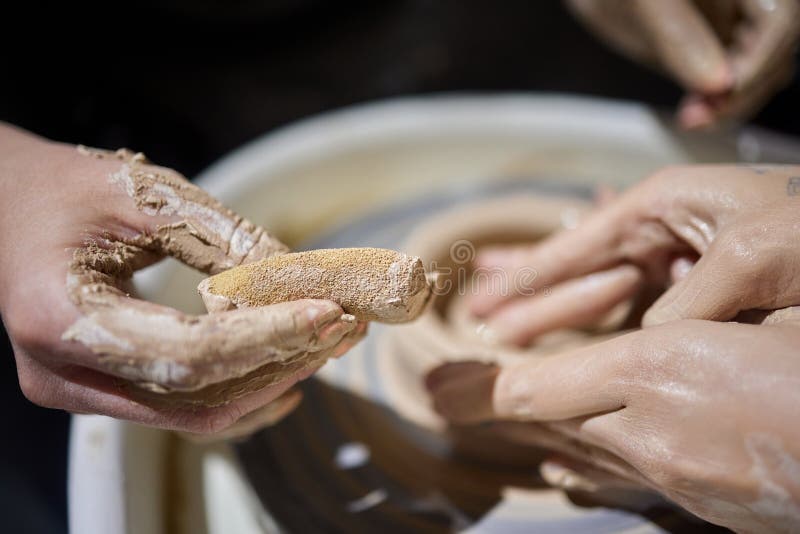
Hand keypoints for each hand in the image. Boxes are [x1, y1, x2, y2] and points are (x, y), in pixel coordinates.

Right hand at [0, 123, 364, 434]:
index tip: (330, 311)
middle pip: (199, 394)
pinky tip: (291, 370)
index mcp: (60, 316)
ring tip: (329, 337)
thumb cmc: (67, 188)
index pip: (187, 354)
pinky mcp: (104, 390)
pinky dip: (243, 390)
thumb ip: (224, 239)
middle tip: (344, 324)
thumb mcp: (146, 196)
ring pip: (197, 411)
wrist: (10, 206)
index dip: (267, 337)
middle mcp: (64, 373)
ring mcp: (81, 391)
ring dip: (271, 376)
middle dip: (282, 360)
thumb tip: (305, 281)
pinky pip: (184, 410)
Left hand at [426, 317, 799, 530]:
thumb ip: (661, 346)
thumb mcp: (737, 328)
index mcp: (660, 372)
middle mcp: (654, 434)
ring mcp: (677, 477)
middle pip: (547, 423)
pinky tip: (561, 467)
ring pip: (580, 450)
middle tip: (441, 400)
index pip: (538, 389)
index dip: (482, 390)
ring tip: (484, 420)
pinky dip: (584, 467)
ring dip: (532, 433)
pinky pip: (622, 481)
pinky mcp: (702, 501)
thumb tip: (608, 364)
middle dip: (489, 410)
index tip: (439, 390)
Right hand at [470, 164, 799, 345]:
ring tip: (504, 326)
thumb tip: (646, 344)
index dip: (530, 278)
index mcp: (663, 203)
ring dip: (554, 309)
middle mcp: (663, 228)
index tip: (486, 305)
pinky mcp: (700, 286)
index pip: (578, 245)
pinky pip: (636, 304)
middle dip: (529, 295)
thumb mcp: (751, 260)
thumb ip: (684, 305)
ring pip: (601, 290)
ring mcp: (680, 258)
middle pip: (578, 269)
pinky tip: (569, 326)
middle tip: (479, 321)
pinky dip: (599, 319)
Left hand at [567, 0, 799, 127]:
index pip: (780, 20)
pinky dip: (718, 103)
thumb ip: (679, 36)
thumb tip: (717, 83)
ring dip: (732, 102)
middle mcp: (752, 1)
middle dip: (744, 90)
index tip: (722, 94)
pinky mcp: (719, 49)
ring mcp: (738, 24)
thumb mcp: (645, 3)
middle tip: (700, 118)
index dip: (759, 62)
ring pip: (762, 72)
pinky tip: (693, 114)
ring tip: (692, 119)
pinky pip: (735, 82)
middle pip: (777, 51)